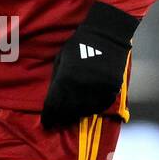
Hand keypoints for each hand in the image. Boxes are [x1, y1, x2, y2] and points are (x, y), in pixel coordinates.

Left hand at [40, 2, 138, 130]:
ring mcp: (98, 90)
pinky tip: (87, 108)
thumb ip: (56, 81)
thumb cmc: (79, 45)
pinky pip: (100, 107)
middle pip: (68, 112)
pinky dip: (92, 110)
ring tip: (71, 115)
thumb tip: (52, 101)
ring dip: (76, 115)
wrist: (107, 36)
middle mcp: (81, 87)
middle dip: (61, 118)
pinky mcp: (112, 89)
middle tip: (57, 122)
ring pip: (85, 111)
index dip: (48, 117)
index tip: (46, 123)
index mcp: (66, 79)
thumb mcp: (61, 60)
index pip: (54, 105)